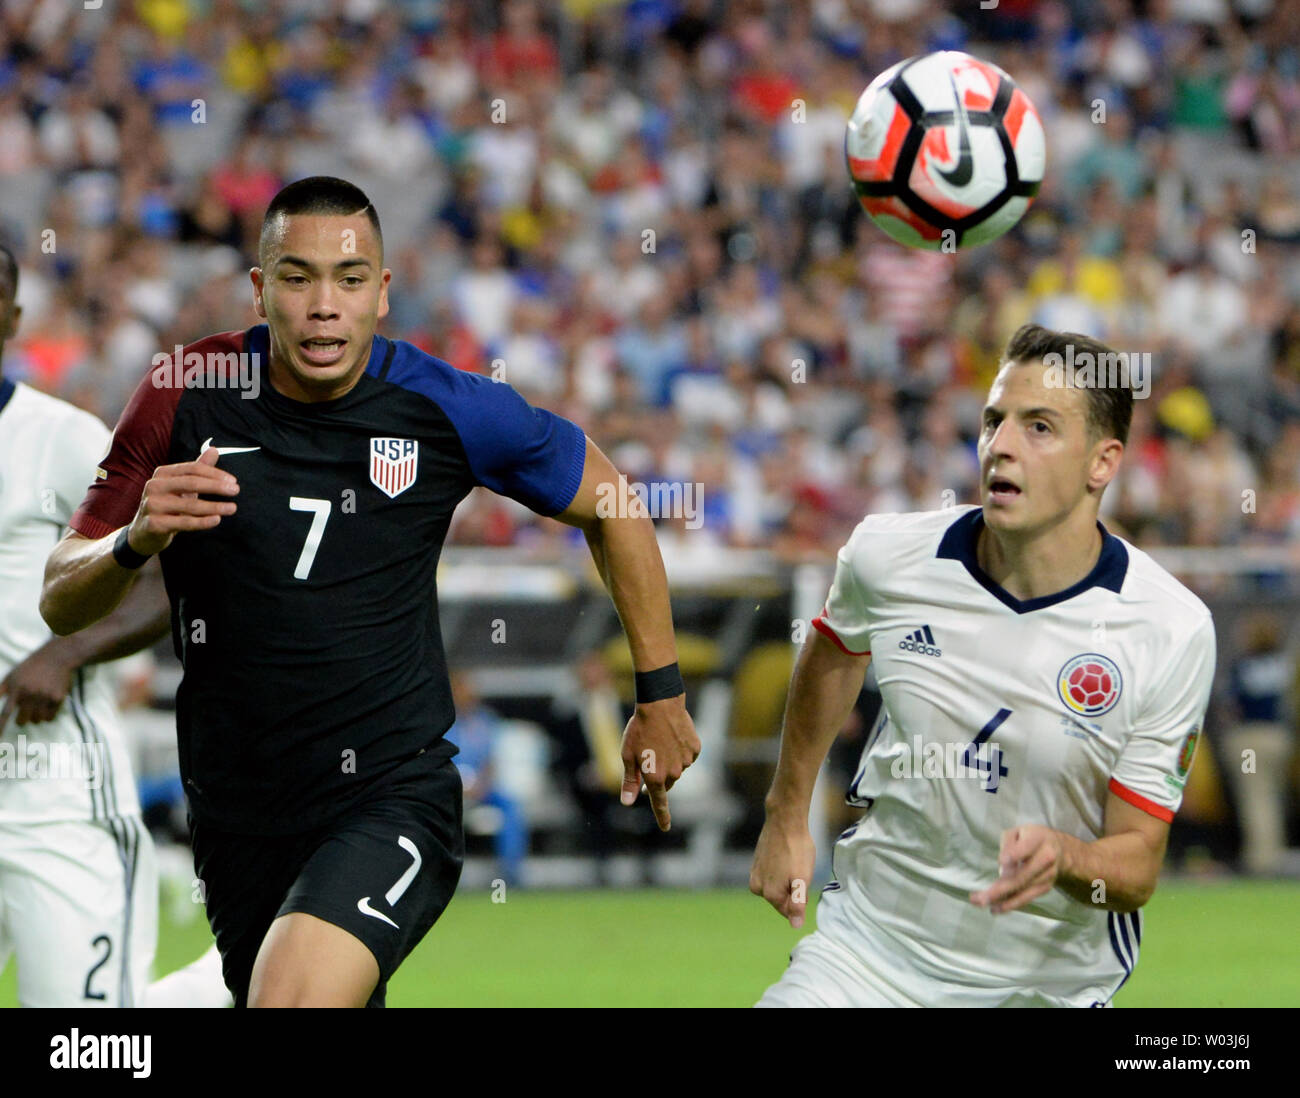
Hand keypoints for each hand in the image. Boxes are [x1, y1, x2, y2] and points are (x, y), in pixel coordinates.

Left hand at [0, 643, 77, 731]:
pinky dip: (47, 716)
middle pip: (22, 721)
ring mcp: (45, 697)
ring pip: (36, 720)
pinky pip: (50, 718)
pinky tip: (48, 705)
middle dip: (22, 719)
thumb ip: (0, 690)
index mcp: (17, 689)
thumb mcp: (12, 675)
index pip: (5, 712)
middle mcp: (30, 694)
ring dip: (36, 717)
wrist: (56, 657)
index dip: (0, 727)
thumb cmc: (30, 667)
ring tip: (38, 705)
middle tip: (26, 710)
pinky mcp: (58, 699)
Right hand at [128, 446, 238, 556]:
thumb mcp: (182, 486)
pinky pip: (183, 522)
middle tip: (236, 491)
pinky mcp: (154, 524)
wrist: (144, 532)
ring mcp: (152, 505)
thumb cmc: (168, 505)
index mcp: (162, 474)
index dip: (214, 474)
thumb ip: (197, 470)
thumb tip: (214, 450)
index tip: (233, 481)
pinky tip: (216, 520)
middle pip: (191, 483)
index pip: (192, 469)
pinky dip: (202, 522)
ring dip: (214, 506)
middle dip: (216, 486)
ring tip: (232, 508)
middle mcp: (154, 486)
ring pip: (189, 505)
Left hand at [619, 694, 699, 830]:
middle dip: (658, 775)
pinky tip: (672, 737)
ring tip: (660, 740)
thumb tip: (628, 802)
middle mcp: (673, 773)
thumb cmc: (639, 730)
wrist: (660, 705)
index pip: (659, 803)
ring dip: (669, 760)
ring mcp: (686, 762)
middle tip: (647, 756)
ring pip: (677, 768)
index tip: (665, 828)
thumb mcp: (628, 756)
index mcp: (655, 777)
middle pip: (666, 783)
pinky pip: (687, 756)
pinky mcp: (695, 750)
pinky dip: (680, 750)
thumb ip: (630, 781)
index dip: (662, 817)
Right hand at [749, 809, 815, 927]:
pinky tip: (786, 857)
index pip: (789, 911)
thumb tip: (796, 925)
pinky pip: (771, 874)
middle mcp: (757, 887)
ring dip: (787, 879)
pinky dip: (780, 870)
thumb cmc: (796, 848)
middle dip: (793, 889)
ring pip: (776, 886)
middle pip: (782, 898)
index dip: (801, 898)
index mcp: (769, 894)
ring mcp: (754, 873)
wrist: (784, 820)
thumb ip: (798, 904)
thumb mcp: (802, 878)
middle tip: (800, 870)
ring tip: (793, 862)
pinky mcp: (756, 862)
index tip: (804, 880)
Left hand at [970, 825, 1064, 914]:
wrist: (1058, 849)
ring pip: (1023, 890)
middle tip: (981, 897)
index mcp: (1038, 838)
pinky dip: (1011, 904)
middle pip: (1022, 876)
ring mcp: (1048, 875)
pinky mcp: (1046, 887)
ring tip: (981, 902)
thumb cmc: (1029, 837)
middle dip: (1000, 888)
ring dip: (1002, 899)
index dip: (1014, 855)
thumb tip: (1003, 864)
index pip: (1026, 847)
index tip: (1001, 861)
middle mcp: (1046, 858)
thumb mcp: (1016, 832)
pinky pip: (1027, 898)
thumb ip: (1008, 844)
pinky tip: (996, 908)